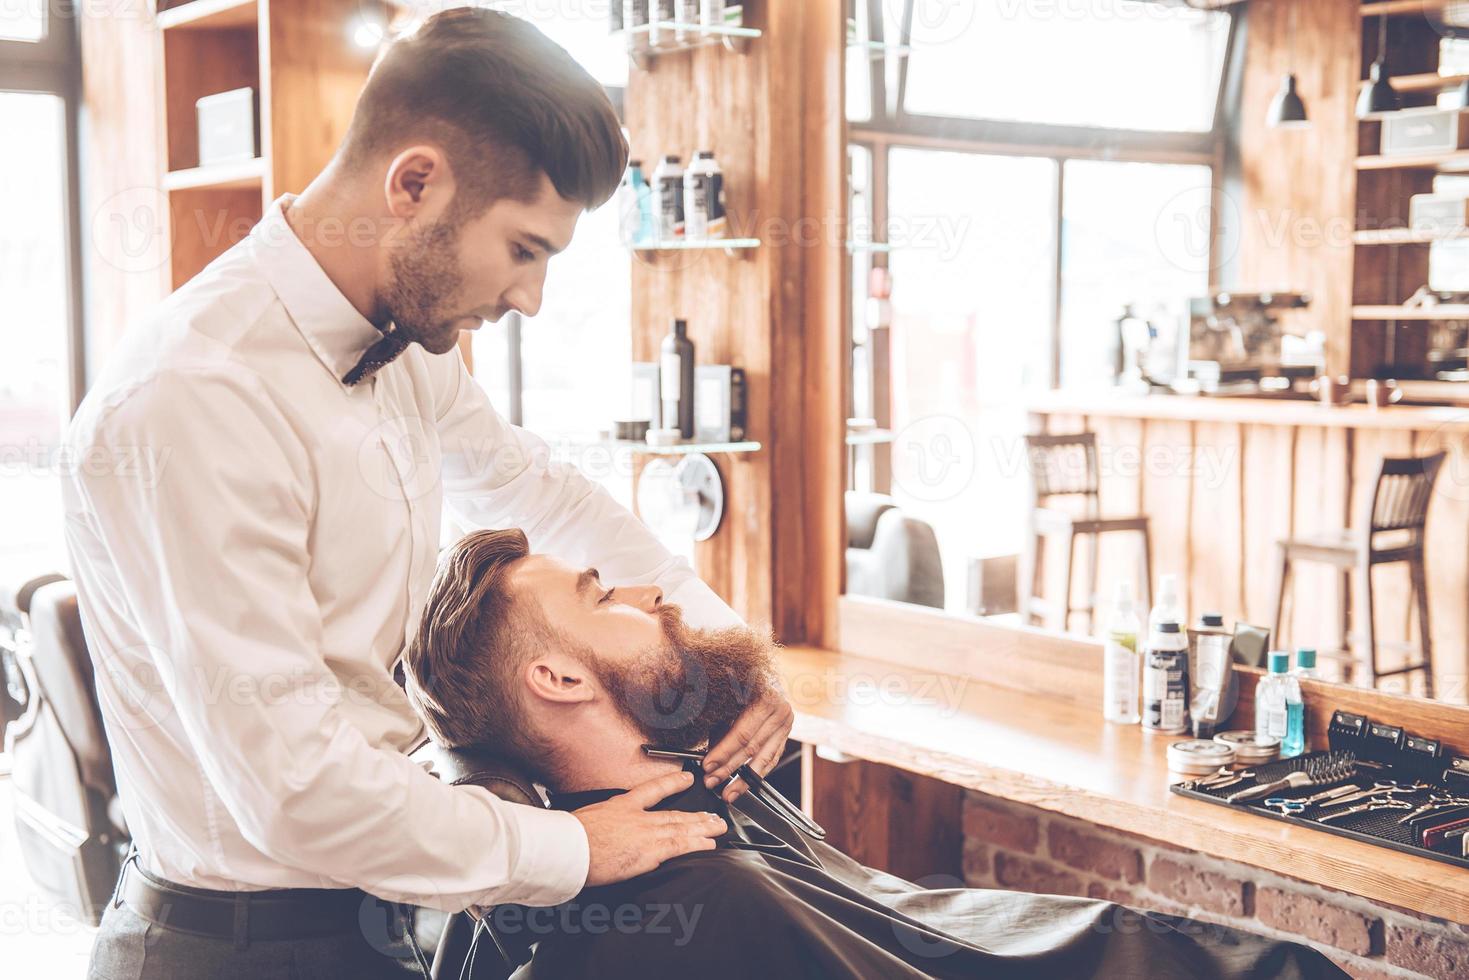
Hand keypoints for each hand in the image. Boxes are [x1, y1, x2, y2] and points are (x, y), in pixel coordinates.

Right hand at [573, 770, 726, 886]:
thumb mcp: (584, 818)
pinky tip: (708, 844)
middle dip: (695, 815)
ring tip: (717, 827)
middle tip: (712, 814)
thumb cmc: (570, 837)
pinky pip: (680, 846)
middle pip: (673, 813)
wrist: (569, 847)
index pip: (652, 790)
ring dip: (702, 828)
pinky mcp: (650, 851)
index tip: (686, 778)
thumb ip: (601, 822)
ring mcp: (646, 833)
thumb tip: (601, 830)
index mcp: (621, 805)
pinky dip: (696, 844)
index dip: (672, 783)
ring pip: (681, 828)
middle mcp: (638, 816)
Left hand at [702, 686, 794, 801]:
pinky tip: (742, 785)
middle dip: (729, 768)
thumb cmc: (739, 682)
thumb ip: (716, 719)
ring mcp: (786, 723)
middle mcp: (780, 710)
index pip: (742, 732)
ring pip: (763, 758)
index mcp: (766, 696)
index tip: (707, 764)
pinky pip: (770, 760)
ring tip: (727, 792)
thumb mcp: (725, 695)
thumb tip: (702, 747)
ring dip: (743, 779)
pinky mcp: (785, 735)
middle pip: (751, 747)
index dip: (723, 751)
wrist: (762, 673)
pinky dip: (755, 774)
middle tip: (711, 780)